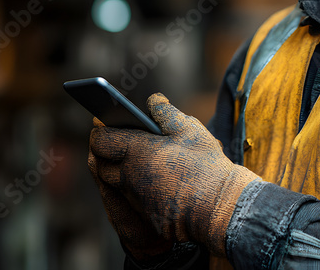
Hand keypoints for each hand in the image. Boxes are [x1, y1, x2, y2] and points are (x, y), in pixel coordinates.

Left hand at [89, 94, 259, 255]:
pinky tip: (155, 181)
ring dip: (121, 172)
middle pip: (101, 164)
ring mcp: (136, 200)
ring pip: (116, 184)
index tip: (105, 122)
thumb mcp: (189, 129)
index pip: (100, 140)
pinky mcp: (146, 217)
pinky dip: (137, 189)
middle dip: (106, 153)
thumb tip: (152, 101)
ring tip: (140, 160)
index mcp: (135, 152)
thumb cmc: (204, 166)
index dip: (100, 130)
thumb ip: (165, 112)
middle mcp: (128, 178)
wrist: (219, 208)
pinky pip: (132, 201)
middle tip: (121, 142)